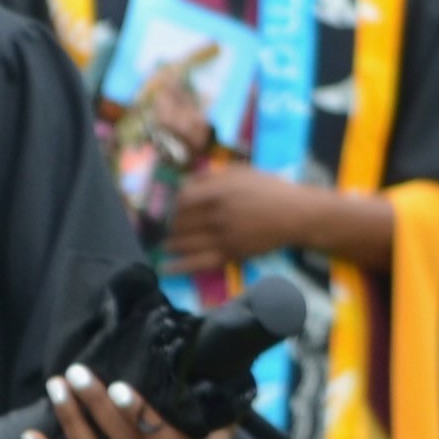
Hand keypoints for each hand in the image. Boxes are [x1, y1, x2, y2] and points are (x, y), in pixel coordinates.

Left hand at [159, 162, 315, 273]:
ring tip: (150, 243)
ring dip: (163, 243)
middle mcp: (216, 215)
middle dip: (156, 226)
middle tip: (140, 228)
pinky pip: (200, 262)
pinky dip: (180, 266)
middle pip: (176, 222)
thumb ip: (208, 175)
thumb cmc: (268, 189)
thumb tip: (180, 180)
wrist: (298, 214)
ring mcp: (222, 237)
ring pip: (184, 242)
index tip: (145, 207)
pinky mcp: (231, 254)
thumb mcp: (239, 171)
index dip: (158, 205)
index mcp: (216, 192)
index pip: (177, 199)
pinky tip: (164, 267)